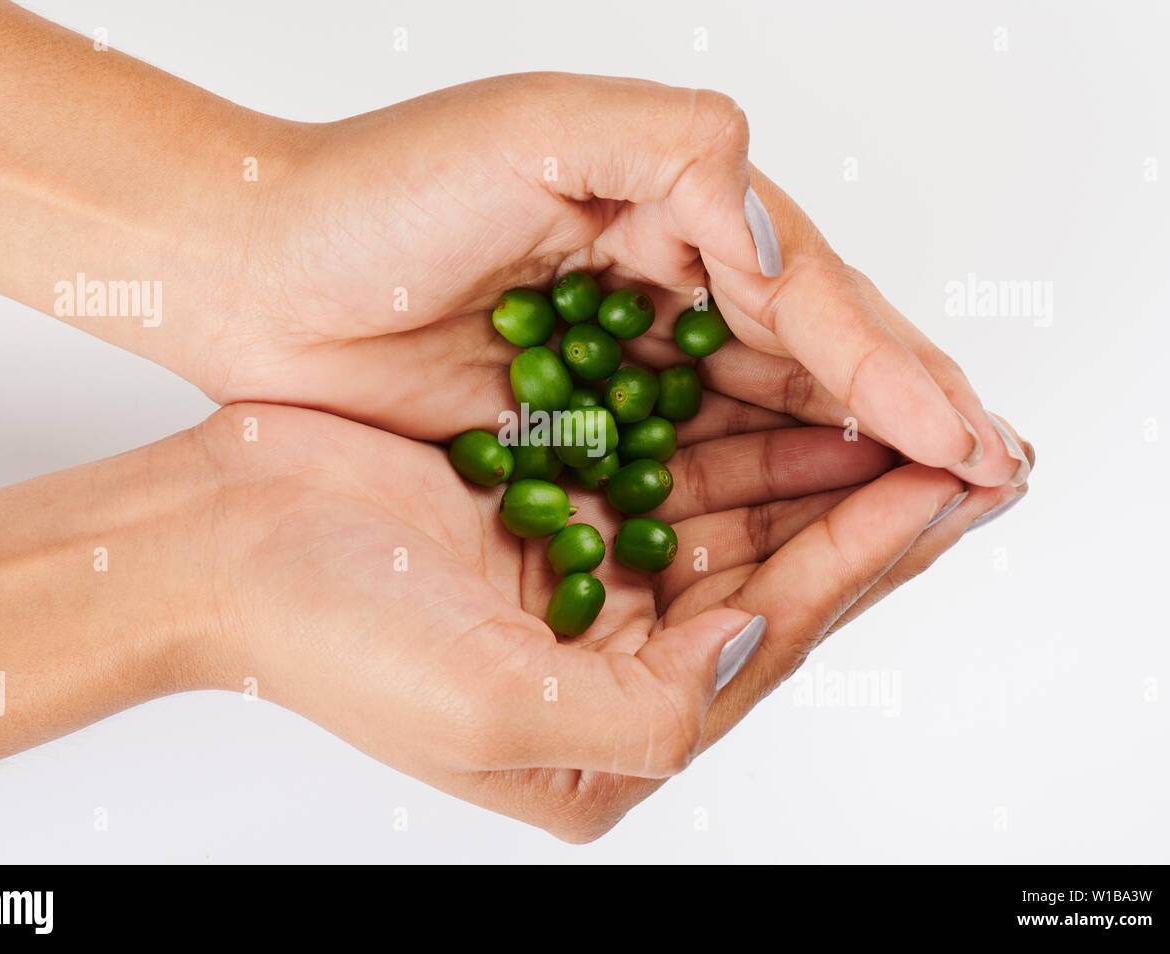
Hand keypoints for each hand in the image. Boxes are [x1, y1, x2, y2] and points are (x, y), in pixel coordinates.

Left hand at [0, 12, 1030, 488]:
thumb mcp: (539, 128)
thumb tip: (777, 233)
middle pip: (804, 362)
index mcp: (668, 210)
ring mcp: (618, 364)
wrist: (254, 272)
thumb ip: (679, 153)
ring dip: (843, 466)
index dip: (890, 367)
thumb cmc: (377, 193)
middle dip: (898, 419)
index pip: (806, 297)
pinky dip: (751, 497)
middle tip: (990, 478)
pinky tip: (812, 525)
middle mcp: (658, 287)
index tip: (962, 435)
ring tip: (932, 510)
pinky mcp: (572, 426)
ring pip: (757, 420)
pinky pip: (681, 468)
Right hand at [187, 403, 1015, 839]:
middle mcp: (608, 664)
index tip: (939, 494)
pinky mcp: (553, 510)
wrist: (217, 539)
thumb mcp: (500, 714)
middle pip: (765, 581)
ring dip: (806, 466)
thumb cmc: (331, 638)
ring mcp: (581, 581)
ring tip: (891, 413)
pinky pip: (666, 466)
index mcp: (607, 737)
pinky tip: (781, 391)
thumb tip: (756, 650)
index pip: (768, 642)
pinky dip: (725, 430)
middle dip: (859, 514)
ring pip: (726, 518)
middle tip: (953, 448)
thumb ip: (654, 709)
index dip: (859, 565)